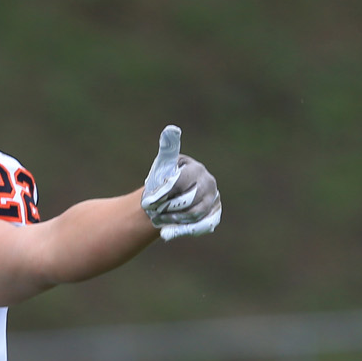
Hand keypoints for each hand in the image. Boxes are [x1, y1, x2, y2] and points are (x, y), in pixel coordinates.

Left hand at [141, 125, 221, 240]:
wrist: (166, 203)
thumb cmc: (162, 182)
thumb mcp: (162, 165)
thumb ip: (167, 149)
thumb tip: (171, 129)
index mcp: (195, 169)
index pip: (180, 182)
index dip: (162, 194)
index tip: (148, 202)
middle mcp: (208, 183)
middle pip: (188, 200)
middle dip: (167, 208)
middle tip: (154, 211)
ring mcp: (213, 200)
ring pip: (193, 214)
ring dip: (172, 219)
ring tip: (159, 219)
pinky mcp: (213, 215)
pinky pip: (200, 226)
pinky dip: (183, 230)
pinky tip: (168, 231)